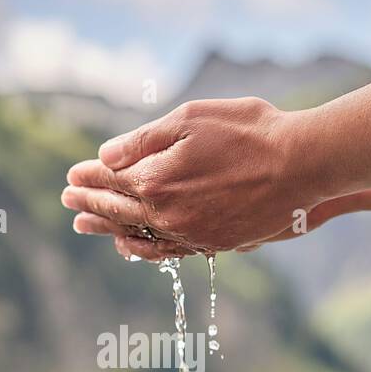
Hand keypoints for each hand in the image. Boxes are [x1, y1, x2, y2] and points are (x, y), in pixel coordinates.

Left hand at [62, 97, 323, 259]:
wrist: (303, 166)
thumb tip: (104, 156)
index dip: (89, 175)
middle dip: (90, 201)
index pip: (112, 178)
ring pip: (137, 235)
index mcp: (157, 180)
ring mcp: (190, 234)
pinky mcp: (213, 244)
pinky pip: (166, 252)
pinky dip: (142, 248)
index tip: (71, 174)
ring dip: (108, 227)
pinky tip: (130, 245)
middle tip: (67, 198)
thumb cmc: (252, 132)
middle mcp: (167, 214)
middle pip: (118, 209)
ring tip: (84, 225)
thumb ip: (144, 140)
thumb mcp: (192, 119)